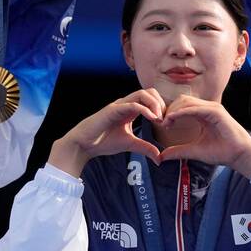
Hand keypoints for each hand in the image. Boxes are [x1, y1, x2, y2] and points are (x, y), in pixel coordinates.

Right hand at [49, 87, 165, 176]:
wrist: (84, 144)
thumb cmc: (103, 141)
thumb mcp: (130, 144)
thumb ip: (145, 148)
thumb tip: (159, 158)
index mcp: (131, 109)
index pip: (151, 99)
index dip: (162, 108)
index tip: (166, 124)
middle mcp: (126, 103)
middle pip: (150, 91)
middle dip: (161, 103)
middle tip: (165, 121)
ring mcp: (119, 105)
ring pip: (142, 93)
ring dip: (155, 104)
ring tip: (159, 120)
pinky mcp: (113, 109)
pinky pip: (133, 104)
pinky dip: (145, 109)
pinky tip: (152, 119)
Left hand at [157, 95, 250, 174]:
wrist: (238, 156)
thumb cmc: (221, 152)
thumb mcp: (195, 151)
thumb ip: (179, 151)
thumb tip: (162, 156)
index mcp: (203, 114)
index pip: (183, 106)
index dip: (171, 113)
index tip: (163, 125)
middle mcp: (208, 108)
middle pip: (183, 101)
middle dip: (170, 109)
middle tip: (162, 123)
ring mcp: (213, 108)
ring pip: (187, 102)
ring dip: (174, 110)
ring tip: (166, 122)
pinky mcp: (216, 112)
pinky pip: (195, 108)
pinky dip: (182, 112)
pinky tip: (173, 119)